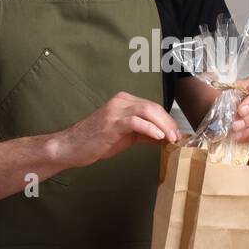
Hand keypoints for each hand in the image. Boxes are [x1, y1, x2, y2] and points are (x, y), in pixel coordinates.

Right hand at [55, 91, 180, 167]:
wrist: (71, 147)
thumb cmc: (96, 141)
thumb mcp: (125, 136)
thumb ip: (144, 133)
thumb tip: (165, 137)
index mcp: (124, 102)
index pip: (153, 107)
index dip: (167, 120)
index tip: (177, 134)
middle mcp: (121, 102)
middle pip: (153, 107)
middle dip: (168, 123)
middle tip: (178, 137)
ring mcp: (115, 111)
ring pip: (147, 111)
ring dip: (163, 126)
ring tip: (171, 139)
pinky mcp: (111, 123)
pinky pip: (135, 122)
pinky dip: (150, 129)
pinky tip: (158, 137)